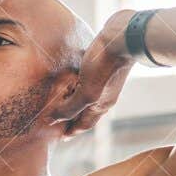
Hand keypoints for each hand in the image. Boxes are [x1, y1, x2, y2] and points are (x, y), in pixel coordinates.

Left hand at [55, 9, 136, 136]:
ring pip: (86, 95)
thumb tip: (53, 121)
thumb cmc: (104, 66)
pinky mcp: (101, 66)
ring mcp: (104, 81)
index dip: (71, 131)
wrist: (123, 37)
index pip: (84, 125)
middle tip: (58, 122)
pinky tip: (69, 77)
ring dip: (73, 99)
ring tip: (60, 100)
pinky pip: (86, 79)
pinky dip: (76, 82)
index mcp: (101, 106)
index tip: (61, 137)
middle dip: (72, 118)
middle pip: (85, 112)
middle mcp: (104, 96)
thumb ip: (70, 108)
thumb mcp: (86, 92)